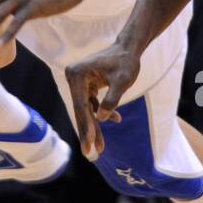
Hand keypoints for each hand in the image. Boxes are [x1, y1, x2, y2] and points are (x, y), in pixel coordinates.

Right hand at [65, 44, 140, 160]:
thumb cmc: (126, 62)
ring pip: (85, 110)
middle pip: (80, 110)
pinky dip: (101, 114)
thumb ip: (112, 100)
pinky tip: (116, 119)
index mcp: (77, 74)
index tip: (89, 146)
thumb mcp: (122, 81)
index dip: (86, 127)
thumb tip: (101, 118)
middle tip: (91, 154)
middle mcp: (73, 77)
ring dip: (95, 126)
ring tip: (101, 148)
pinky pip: (90, 104)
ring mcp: (78, 81)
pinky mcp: (85, 85)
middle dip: (88, 132)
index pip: (80, 106)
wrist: (129, 48)